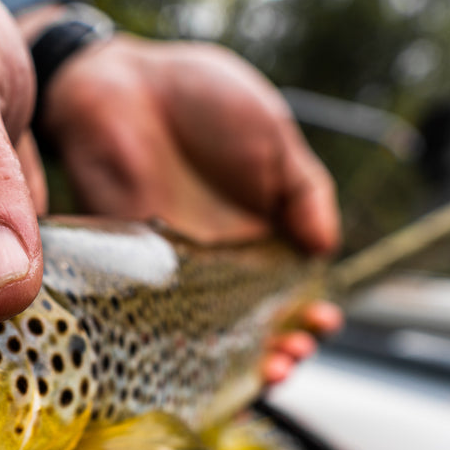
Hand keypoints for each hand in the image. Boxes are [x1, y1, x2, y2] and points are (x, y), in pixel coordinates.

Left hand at [36, 31, 342, 379]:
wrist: (123, 80)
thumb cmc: (202, 99)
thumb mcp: (272, 137)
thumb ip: (304, 191)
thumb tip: (327, 247)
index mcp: (259, 236)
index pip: (289, 294)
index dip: (306, 316)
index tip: (319, 321)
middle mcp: (217, 264)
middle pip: (250, 328)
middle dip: (276, 352)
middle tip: (289, 354)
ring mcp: (171, 273)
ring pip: (203, 339)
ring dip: (231, 365)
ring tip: (257, 369)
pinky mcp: (127, 272)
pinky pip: (145, 326)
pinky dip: (166, 353)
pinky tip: (190, 362)